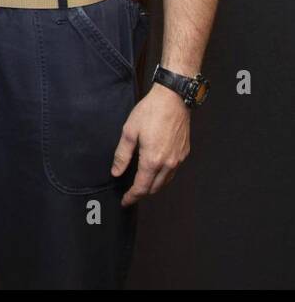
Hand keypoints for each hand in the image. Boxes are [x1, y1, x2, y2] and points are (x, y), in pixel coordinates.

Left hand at [111, 84, 191, 206]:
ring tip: (140, 185)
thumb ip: (122, 155)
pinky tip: (154, 171)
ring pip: (165, 182)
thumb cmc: (150, 112)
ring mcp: (179, 159)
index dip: (132, 197)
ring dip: (153, 186)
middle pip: (155, 188)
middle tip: (130, 194)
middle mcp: (169, 164)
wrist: (174, 99)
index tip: (125, 202)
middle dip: (142, 193)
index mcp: (153, 160)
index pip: (142, 187)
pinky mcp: (184, 153)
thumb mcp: (129, 132)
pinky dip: (163, 177)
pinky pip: (173, 172)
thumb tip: (116, 172)